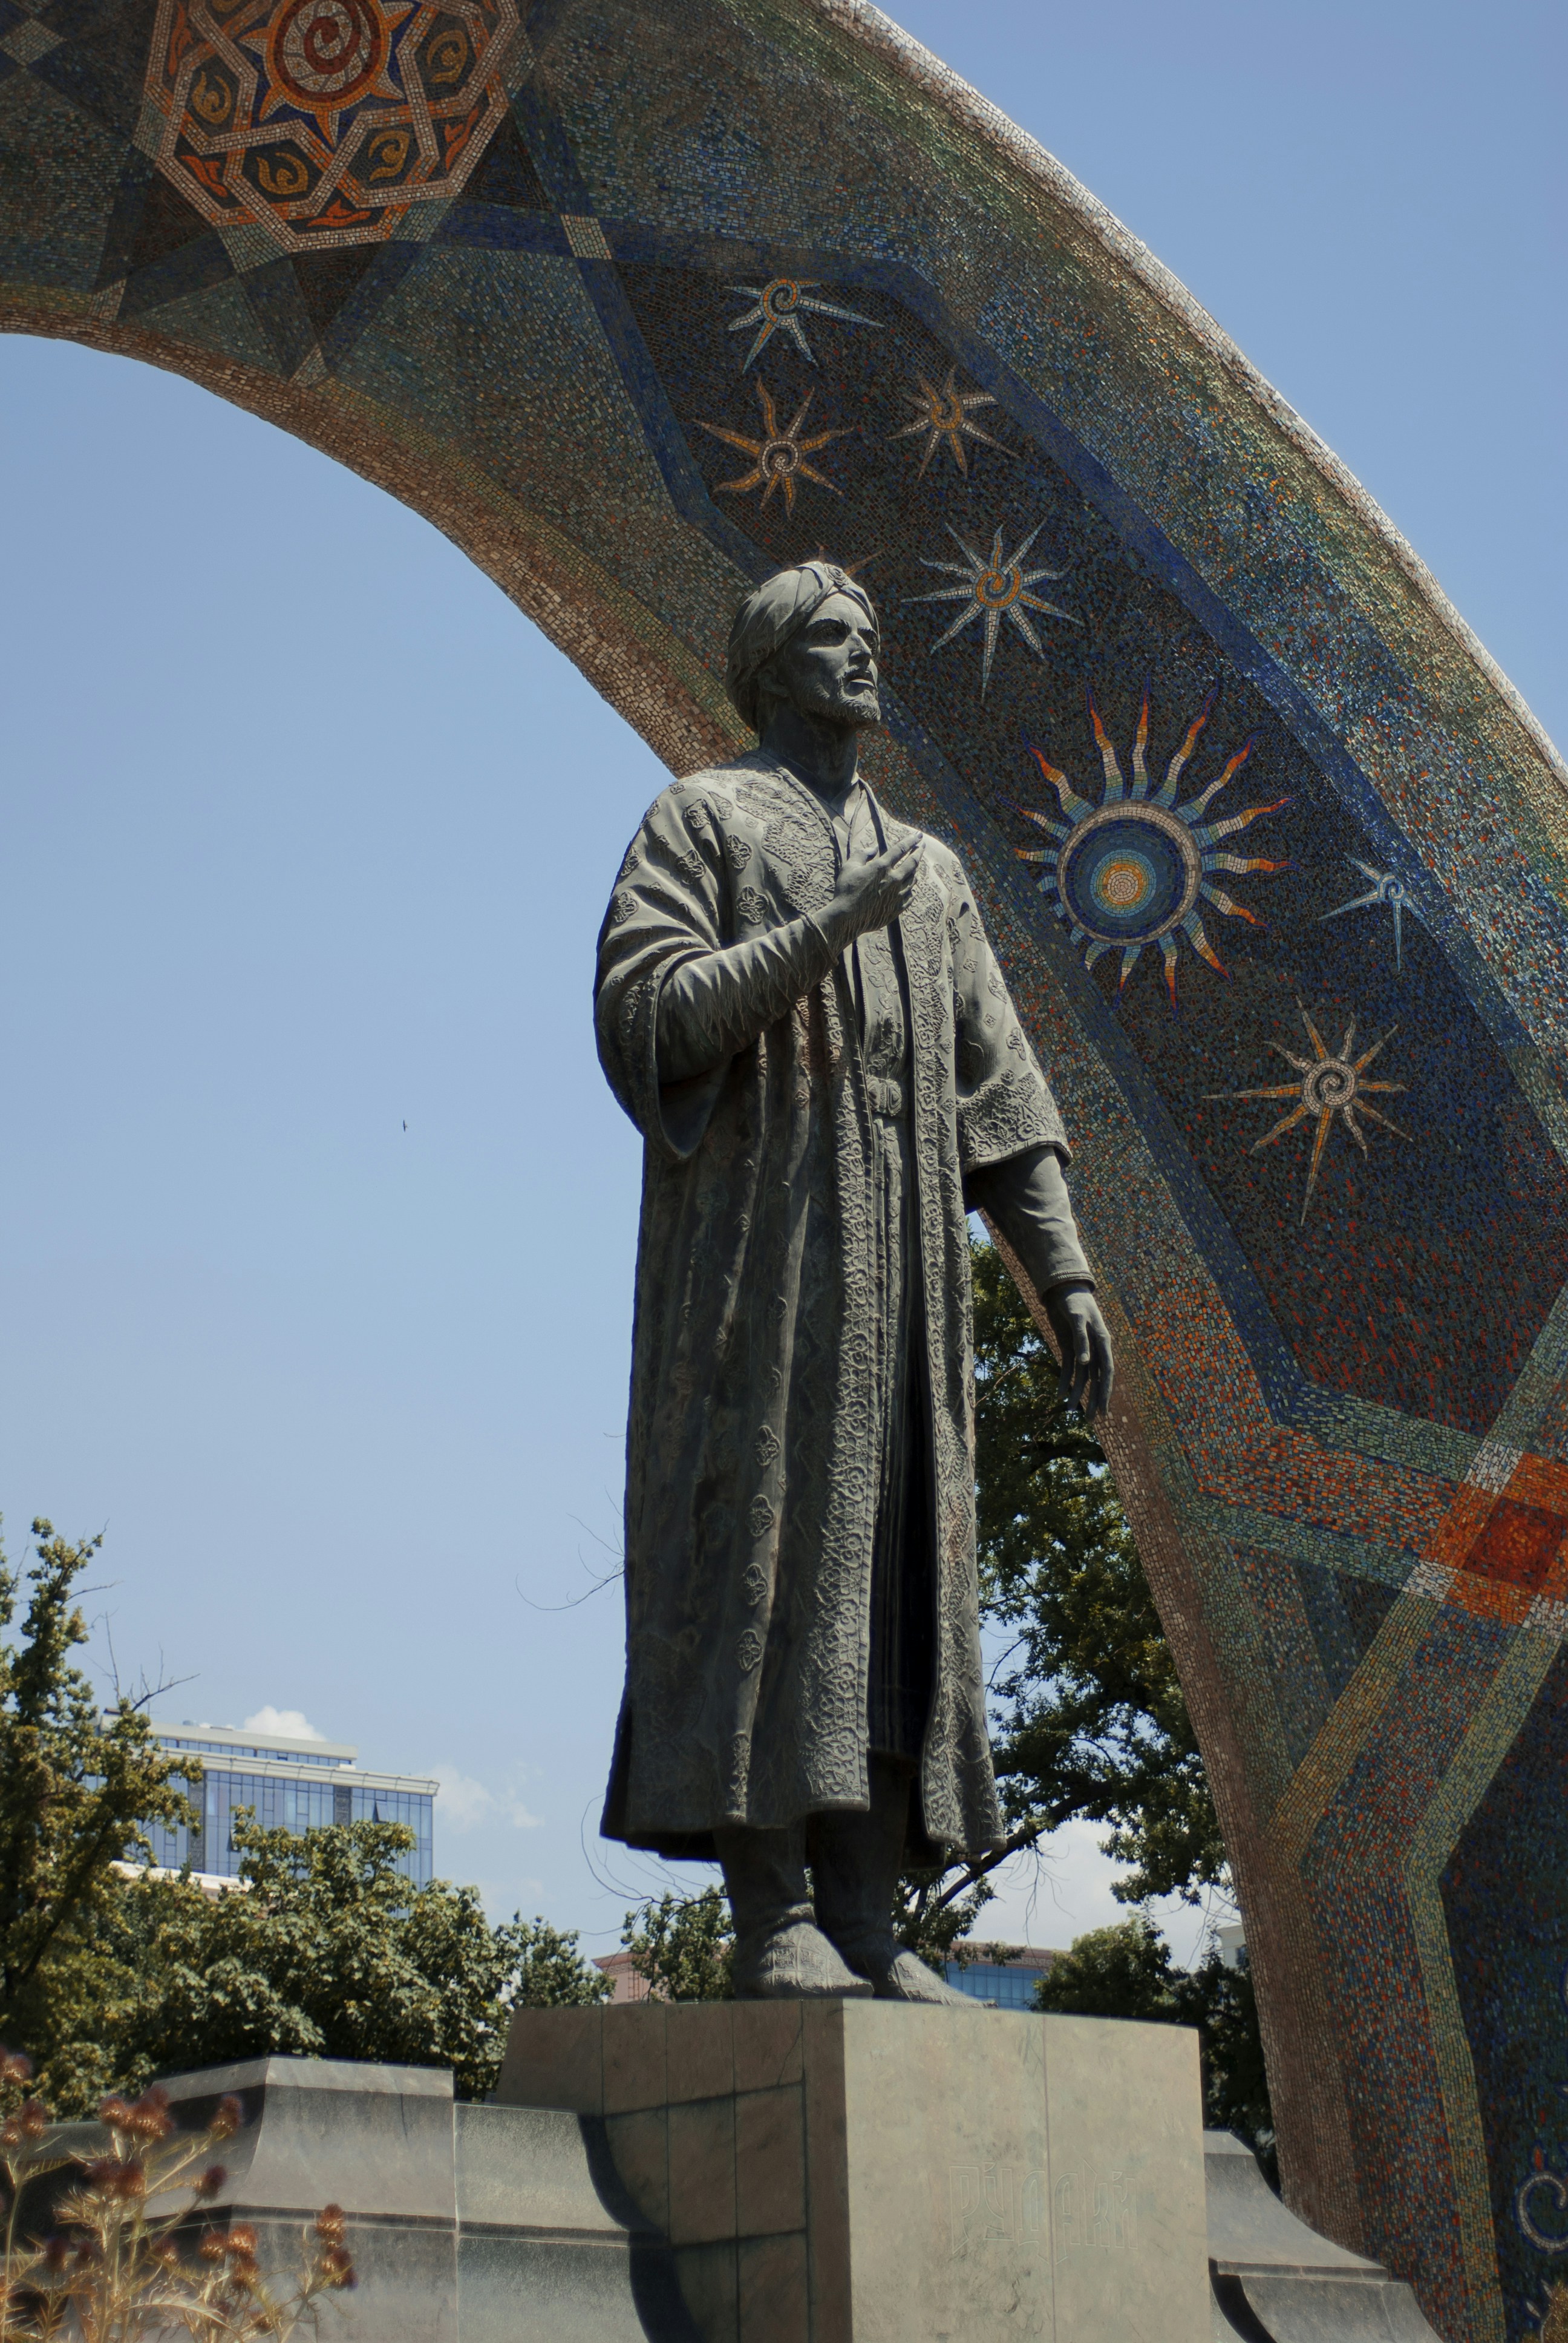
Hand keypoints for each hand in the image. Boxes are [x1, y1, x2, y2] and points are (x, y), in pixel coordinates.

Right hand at [822, 833, 921, 943]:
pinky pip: (910, 897)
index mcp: (882, 867)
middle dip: (919, 852)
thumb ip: (862, 854)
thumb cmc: (846, 891)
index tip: (918, 836)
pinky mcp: (897, 908)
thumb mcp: (849, 867)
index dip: (911, 840)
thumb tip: (874, 847)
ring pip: (913, 880)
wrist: (847, 918)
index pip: (901, 849)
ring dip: (914, 872)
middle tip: (923, 847)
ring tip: (914, 868)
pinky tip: (909, 889)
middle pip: (912, 863)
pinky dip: (910, 890)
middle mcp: (893, 879)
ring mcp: (897, 895)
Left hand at [1043, 1283, 1113, 1417]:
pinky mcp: (1069, 1347)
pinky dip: (1064, 1381)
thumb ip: (1082, 1339)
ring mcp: (1081, 1349)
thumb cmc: (1073, 1301)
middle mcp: (1094, 1348)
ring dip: (1077, 1393)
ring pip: (1081, 1377)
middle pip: (1096, 1379)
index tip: (1103, 1410)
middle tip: (1091, 1420)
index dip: (1105, 1391)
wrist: (1062, 1289)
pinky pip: (1067, 1368)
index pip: (1106, 1372)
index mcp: (1102, 1342)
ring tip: (1070, 1411)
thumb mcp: (1077, 1317)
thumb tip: (1085, 1363)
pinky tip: (1060, 1394)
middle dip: (1093, 1399)